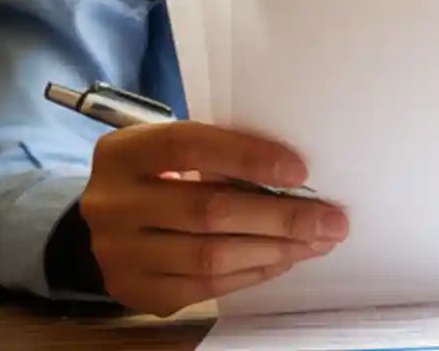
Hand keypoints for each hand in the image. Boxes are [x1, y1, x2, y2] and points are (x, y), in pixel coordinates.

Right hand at [80, 122, 348, 315]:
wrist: (107, 225)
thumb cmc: (159, 176)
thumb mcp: (172, 151)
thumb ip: (218, 154)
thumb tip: (297, 177)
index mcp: (124, 153)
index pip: (188, 146)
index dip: (247, 157)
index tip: (300, 170)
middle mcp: (113, 203)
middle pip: (208, 210)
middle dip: (280, 217)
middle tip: (331, 220)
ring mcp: (119, 253)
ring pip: (210, 257)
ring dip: (275, 250)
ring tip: (317, 242)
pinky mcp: (135, 291)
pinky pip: (205, 287)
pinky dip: (252, 273)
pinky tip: (283, 259)